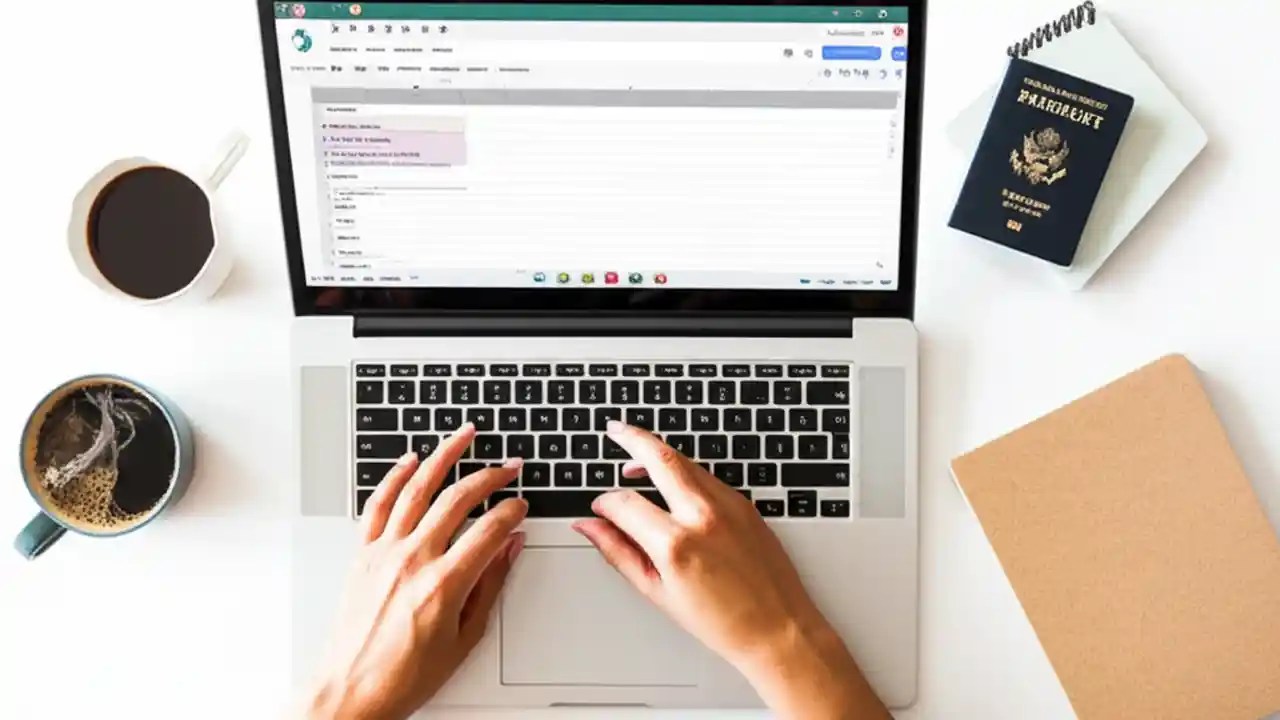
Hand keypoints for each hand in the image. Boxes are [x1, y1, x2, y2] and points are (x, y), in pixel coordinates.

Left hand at [301, 425, 526, 719]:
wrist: (351, 692)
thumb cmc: (404, 676)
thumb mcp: (464, 637)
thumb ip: (490, 586)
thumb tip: (509, 549)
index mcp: (444, 583)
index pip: (489, 529)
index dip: (512, 511)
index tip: (522, 505)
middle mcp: (412, 560)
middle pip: (458, 499)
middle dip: (490, 476)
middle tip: (508, 466)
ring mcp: (384, 552)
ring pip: (418, 488)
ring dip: (443, 456)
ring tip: (463, 436)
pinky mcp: (363, 554)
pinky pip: (379, 504)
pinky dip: (396, 477)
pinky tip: (411, 461)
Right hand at [573, 422, 887, 719]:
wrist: (778, 629)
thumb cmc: (723, 622)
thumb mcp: (658, 592)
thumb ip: (619, 553)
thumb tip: (591, 528)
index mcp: (677, 544)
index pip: (625, 503)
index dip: (605, 502)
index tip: (599, 508)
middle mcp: (704, 516)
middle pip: (661, 457)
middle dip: (632, 438)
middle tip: (615, 430)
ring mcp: (729, 505)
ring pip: (686, 461)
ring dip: (658, 453)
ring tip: (636, 460)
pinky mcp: (745, 504)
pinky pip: (707, 476)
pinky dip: (684, 472)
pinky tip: (673, 484)